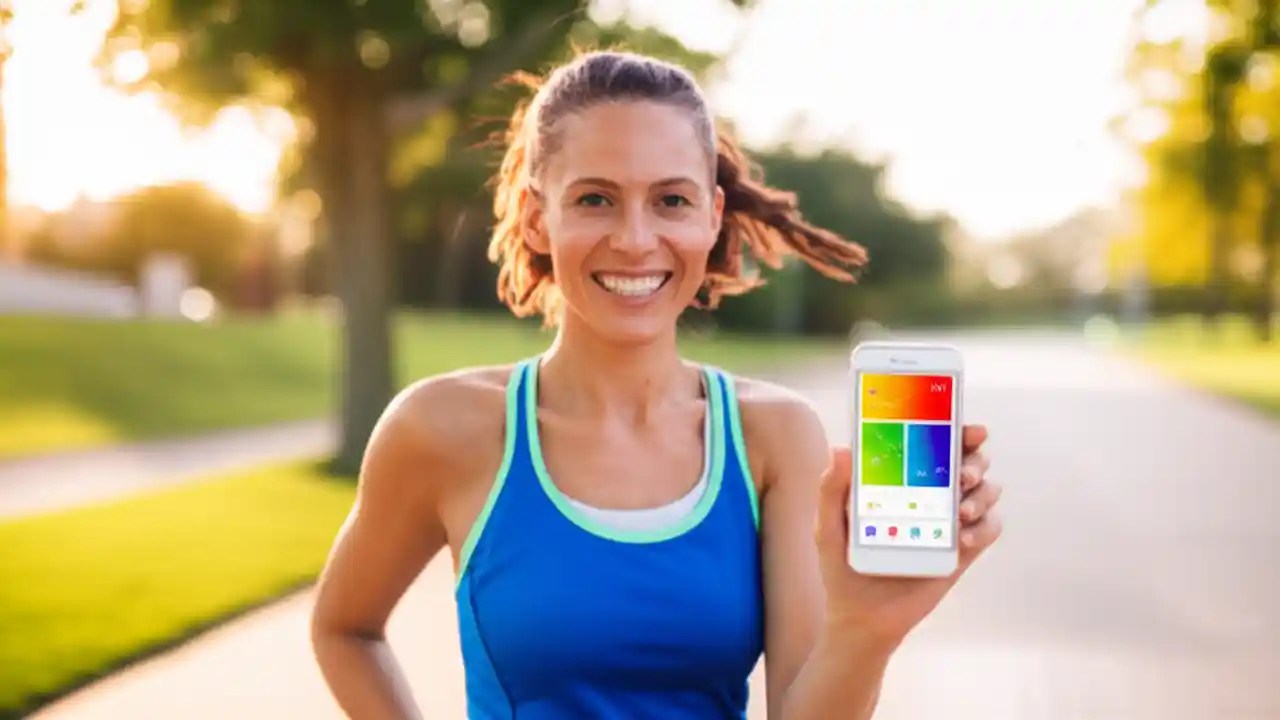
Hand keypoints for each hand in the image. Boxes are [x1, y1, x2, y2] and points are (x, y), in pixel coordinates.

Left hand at [813, 424, 1002, 647]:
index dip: (957, 430)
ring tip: (961, 512)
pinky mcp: (961, 552)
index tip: (966, 427)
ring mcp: (950, 523)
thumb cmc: (842, 567)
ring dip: (983, 494)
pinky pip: (989, 530)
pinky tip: (963, 538)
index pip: (936, 444)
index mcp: (903, 481)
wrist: (861, 618)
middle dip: (975, 460)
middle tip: (962, 474)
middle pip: (971, 462)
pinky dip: (985, 528)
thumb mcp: (828, 527)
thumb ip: (831, 490)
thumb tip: (842, 449)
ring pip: (987, 492)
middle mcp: (931, 496)